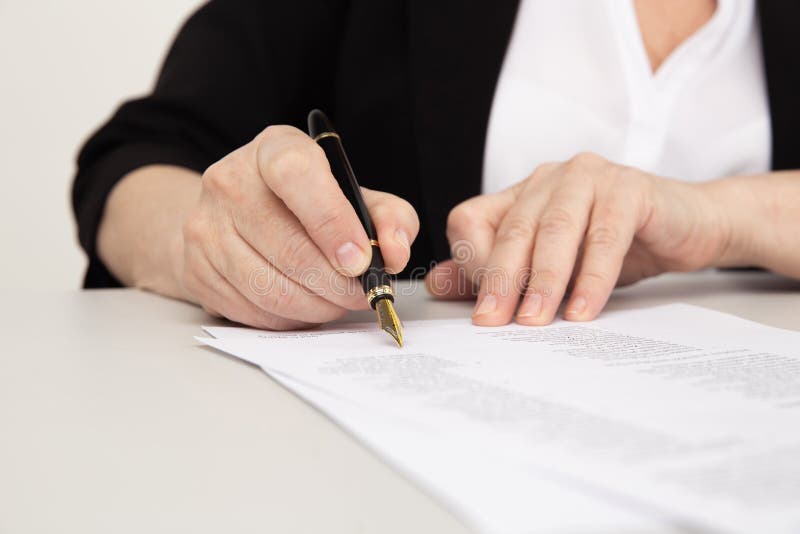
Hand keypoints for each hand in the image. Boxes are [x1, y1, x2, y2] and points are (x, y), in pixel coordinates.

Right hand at [177, 125, 418, 329]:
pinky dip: (289, 318)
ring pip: (270, 286)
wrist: (234, 215)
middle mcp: (230, 181)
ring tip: (338, 302)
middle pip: (288, 246)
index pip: (296, 176)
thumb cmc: (305, 204)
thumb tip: (396, 252)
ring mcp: (205, 226)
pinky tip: (306, 305)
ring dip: (317, 306)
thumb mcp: (353, 194)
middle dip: (337, 283)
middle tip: (363, 294)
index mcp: (272, 149)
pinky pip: (252, 310)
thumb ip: (388, 216)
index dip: (332, 222)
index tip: (360, 259)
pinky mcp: (195, 269)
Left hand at [425, 152, 729, 325]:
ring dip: (543, 280)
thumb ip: (494, 271)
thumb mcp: (550, 265)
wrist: (689, 227)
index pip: (471, 219)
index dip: (470, 262)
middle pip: (512, 228)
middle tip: (493, 322)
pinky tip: (583, 309)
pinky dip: (592, 277)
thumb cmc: (616, 246)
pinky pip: (605, 236)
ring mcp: (590, 177)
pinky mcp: (630, 188)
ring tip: (536, 321)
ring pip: (555, 231)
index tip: (481, 308)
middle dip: (500, 278)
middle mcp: (549, 179)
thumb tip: (436, 284)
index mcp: (521, 193)